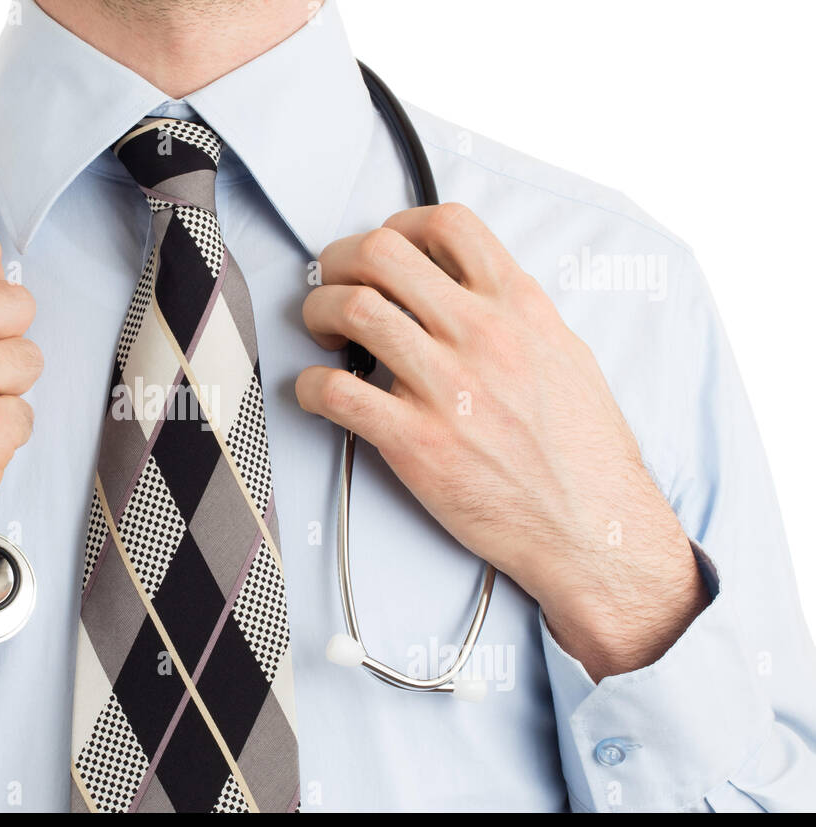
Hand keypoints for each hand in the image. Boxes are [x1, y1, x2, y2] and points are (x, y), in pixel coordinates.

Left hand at [295, 203, 706, 678]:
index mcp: (519, 308)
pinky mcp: (417, 442)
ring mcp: (447, 387)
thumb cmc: (583, 452)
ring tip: (323, 334)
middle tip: (332, 285)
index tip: (383, 249)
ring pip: (352, 309)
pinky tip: (317, 395)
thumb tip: (470, 291)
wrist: (593, 527)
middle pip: (381, 253)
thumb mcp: (566, 356)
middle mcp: (481, 335)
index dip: (398, 224)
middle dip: (339, 261)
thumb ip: (517, 315)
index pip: (448, 223)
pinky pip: (337, 393)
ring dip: (318, 313)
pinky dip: (310, 387)